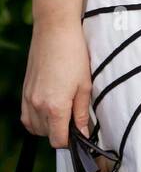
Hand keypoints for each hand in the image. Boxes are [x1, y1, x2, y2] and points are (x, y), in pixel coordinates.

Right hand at [21, 21, 92, 148]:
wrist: (55, 31)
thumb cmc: (74, 54)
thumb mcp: (85, 85)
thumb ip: (82, 113)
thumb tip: (83, 133)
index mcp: (55, 107)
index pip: (59, 140)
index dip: (71, 141)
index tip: (80, 133)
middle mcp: (38, 105)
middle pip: (46, 135)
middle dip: (60, 132)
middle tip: (74, 118)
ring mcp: (28, 98)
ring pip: (34, 127)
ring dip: (48, 126)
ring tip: (63, 111)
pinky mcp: (24, 91)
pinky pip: (26, 116)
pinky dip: (37, 118)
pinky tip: (50, 107)